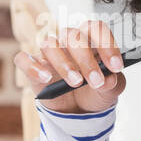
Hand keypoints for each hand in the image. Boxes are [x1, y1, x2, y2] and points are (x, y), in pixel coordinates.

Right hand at [12, 20, 126, 114]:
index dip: (107, 45)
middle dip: (87, 60)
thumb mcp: (109, 90)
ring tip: (76, 82)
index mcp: (90, 39)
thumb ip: (112, 83)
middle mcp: (68, 41)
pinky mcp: (32, 66)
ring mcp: (48, 53)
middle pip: (73, 35)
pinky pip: (24, 59)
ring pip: (50, 44)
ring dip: (64, 63)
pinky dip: (34, 67)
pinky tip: (47, 78)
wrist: (79, 111)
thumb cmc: (94, 91)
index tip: (116, 67)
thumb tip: (109, 79)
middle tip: (96, 81)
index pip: (96, 28)